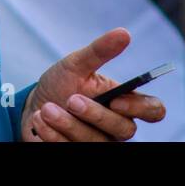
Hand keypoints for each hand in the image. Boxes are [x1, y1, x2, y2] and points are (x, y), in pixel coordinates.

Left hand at [21, 28, 166, 141]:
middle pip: (124, 130)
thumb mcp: (75, 64)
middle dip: (96, 115)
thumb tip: (124, 33)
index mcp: (124, 102)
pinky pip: (71, 149)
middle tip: (71, 99)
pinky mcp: (78, 152)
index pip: (153, 110)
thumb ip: (99, 51)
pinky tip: (41, 121)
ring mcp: (99, 142)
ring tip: (47, 109)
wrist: (31, 106)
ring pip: (95, 142)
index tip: (116, 100)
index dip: (140, 108)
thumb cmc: (61, 84)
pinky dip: (54, 135)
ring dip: (68, 125)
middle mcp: (116, 127)